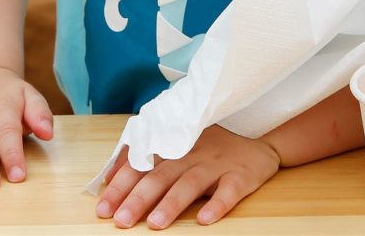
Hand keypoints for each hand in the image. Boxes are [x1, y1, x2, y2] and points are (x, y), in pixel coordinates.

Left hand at [95, 125, 280, 228]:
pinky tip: (205, 219)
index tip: (104, 209)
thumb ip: (147, 157)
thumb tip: (109, 176)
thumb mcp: (179, 145)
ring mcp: (218, 163)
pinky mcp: (241, 175)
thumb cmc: (212, 147)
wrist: (260, 141)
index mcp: (175, 146)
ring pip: (192, 182)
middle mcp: (194, 153)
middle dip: (140, 198)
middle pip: (163, 175)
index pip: (142, 165)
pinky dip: (218, 204)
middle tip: (122, 221)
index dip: (121, 186)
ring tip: (156, 224)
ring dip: (173, 203)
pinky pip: (229, 191)